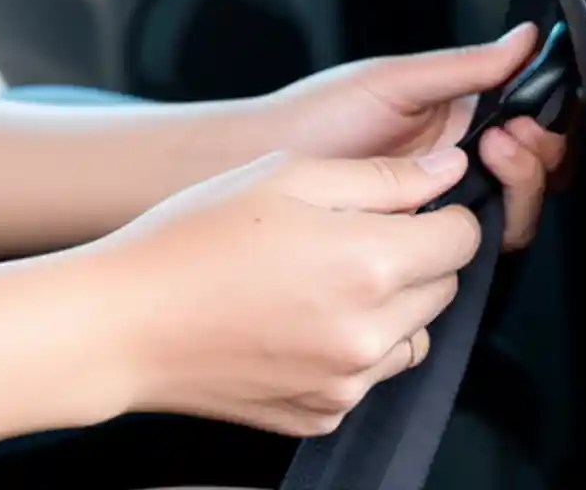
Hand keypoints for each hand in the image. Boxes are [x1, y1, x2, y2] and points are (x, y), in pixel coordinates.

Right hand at [75, 149, 478, 435]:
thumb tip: (450, 172)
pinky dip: (352, 349)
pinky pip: (369, 375)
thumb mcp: (288, 175)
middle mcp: (369, 332)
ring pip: (414, 335)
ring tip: (322, 281)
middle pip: (444, 288)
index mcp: (369, 262)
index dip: (441, 214)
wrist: (123, 324)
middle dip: (415, 257)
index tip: (408, 207)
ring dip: (391, 307)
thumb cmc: (194, 238)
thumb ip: (383, 176)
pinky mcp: (323, 414)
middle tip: (349, 238)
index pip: (462, 239)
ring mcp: (347, 381)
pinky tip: (297, 322)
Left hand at [266, 22, 570, 249]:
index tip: (532, 112)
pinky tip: (468, 201)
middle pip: (534, 175)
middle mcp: (458, 168)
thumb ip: (466, 68)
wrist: (258, 166)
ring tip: (490, 152)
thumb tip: (527, 39)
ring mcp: (443, 209)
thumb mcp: (396, 82)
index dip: (546, 123)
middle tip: (512, 135)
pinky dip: (491, 225)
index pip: (529, 128)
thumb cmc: (317, 118)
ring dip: (520, 184)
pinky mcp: (423, 245)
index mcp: (458, 122)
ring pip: (515, 213)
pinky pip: (479, 248)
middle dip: (539, 155)